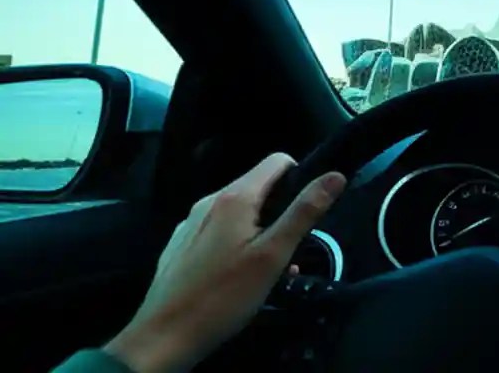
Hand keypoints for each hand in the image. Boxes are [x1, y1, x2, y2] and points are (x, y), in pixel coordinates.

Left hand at [105, 153, 346, 372]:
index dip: (300, 178)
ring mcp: (190, 223)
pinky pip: (218, 231)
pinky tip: (237, 275)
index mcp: (234, 197)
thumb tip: (335, 175)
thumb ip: (304, 212)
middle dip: (281, 211)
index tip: (308, 212)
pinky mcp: (180, 245)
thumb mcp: (273, 255)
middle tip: (290, 249)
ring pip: (239, 212)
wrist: (164, 337)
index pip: (277, 161)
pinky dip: (236, 243)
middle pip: (258, 188)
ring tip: (268, 269)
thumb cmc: (224, 295)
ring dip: (261, 230)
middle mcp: (208, 201)